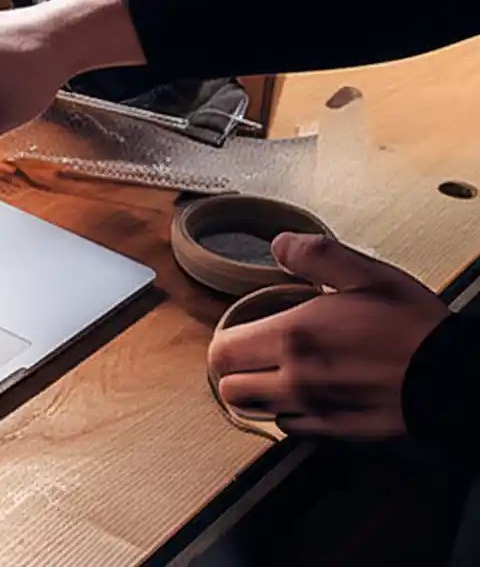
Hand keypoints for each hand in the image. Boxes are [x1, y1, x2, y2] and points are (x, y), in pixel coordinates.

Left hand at [208, 233, 451, 437]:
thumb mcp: (368, 274)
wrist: (454, 378)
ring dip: (258, 393)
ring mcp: (313, 409)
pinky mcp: (332, 431)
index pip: (222, 351)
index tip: (241, 330)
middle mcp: (295, 379)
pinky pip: (290, 427)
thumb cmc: (414, 326)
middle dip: (235, 370)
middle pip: (229, 387)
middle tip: (255, 354)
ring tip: (279, 373)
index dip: (226, 340)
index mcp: (294, 336)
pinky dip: (289, 412)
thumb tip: (278, 244)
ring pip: (255, 411)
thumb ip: (316, 255)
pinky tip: (308, 393)